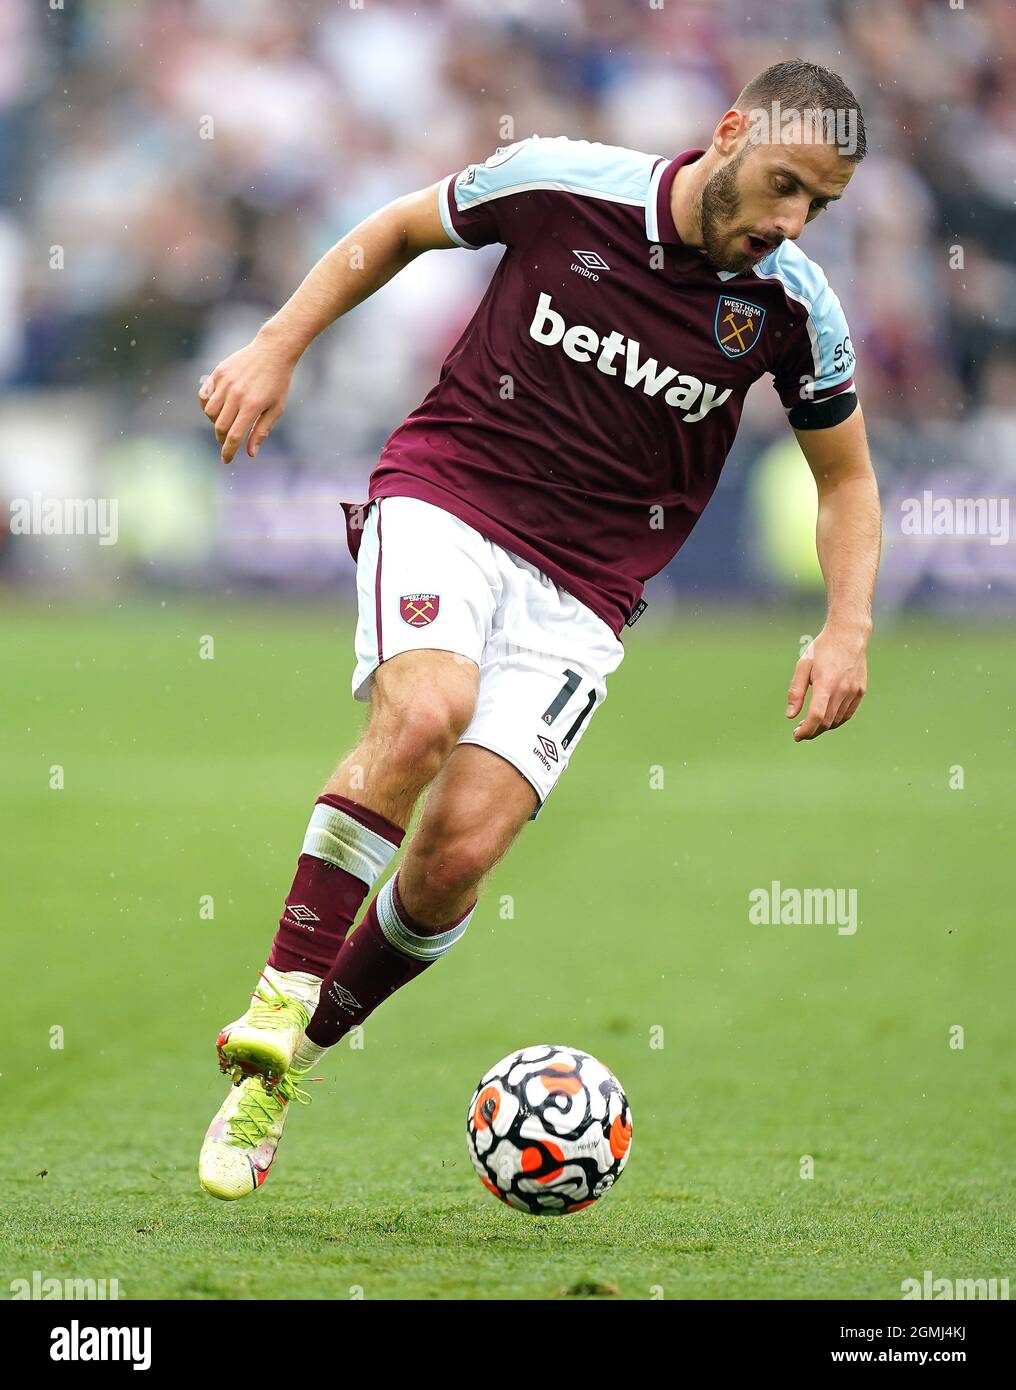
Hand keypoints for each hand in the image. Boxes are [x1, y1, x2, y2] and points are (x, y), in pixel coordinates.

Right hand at [198, 333, 295, 463]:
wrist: (273, 351)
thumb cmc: (277, 383)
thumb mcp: (276, 409)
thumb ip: (261, 431)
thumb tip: (250, 453)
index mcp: (253, 406)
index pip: (235, 436)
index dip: (229, 452)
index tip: (226, 460)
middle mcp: (236, 394)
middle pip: (220, 426)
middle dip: (222, 439)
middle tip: (228, 441)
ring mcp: (225, 382)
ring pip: (209, 412)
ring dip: (215, 422)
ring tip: (226, 421)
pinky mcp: (218, 373)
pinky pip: (205, 395)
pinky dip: (207, 405)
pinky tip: (217, 408)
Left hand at [786, 625, 868, 741]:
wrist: (849, 635)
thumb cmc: (822, 649)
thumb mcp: (803, 666)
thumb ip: (796, 692)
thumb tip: (790, 716)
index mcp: (826, 683)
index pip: (817, 716)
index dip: (806, 730)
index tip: (796, 735)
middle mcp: (842, 690)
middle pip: (827, 722)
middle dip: (812, 731)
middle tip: (799, 732)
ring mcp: (854, 691)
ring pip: (837, 720)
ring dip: (823, 727)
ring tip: (810, 725)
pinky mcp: (860, 691)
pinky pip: (847, 714)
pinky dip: (836, 721)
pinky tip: (826, 719)